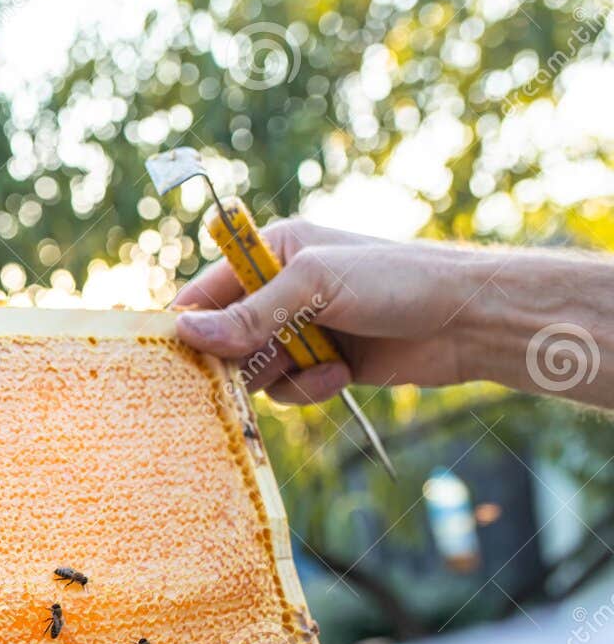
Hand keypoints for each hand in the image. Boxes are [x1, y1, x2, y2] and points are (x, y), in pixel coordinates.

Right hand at [171, 220, 486, 403]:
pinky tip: (340, 376)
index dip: (187, 326)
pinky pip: (286, 390)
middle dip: (236, 360)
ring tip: (321, 366)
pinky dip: (307, 389)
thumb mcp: (315, 286)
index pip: (206, 292)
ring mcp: (301, 330)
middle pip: (223, 338)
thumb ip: (250, 313)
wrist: (469, 321)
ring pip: (254, 371)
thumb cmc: (397, 281)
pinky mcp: (321, 365)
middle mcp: (280, 291)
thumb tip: (185, 334)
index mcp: (272, 253)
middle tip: (260, 369)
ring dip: (280, 377)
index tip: (174, 359)